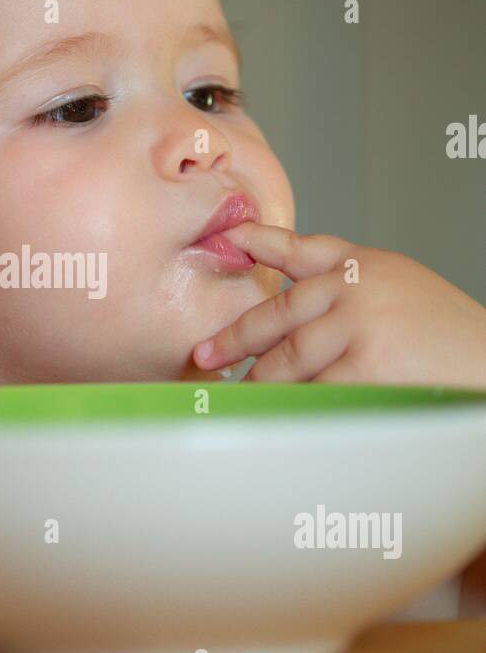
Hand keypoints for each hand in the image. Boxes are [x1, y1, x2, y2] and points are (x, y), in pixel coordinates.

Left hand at [192, 223, 485, 385]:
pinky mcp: (364, 364)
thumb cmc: (448, 336)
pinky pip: (311, 390)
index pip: (302, 249)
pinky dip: (289, 404)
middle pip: (278, 314)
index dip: (260, 243)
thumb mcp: (400, 287)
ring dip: (260, 382)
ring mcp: (357, 323)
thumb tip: (291, 321)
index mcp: (364, 263)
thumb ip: (351, 289)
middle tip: (204, 356)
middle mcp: (355, 285)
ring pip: (288, 357)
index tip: (229, 238)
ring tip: (238, 397)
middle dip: (236, 339)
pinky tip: (273, 414)